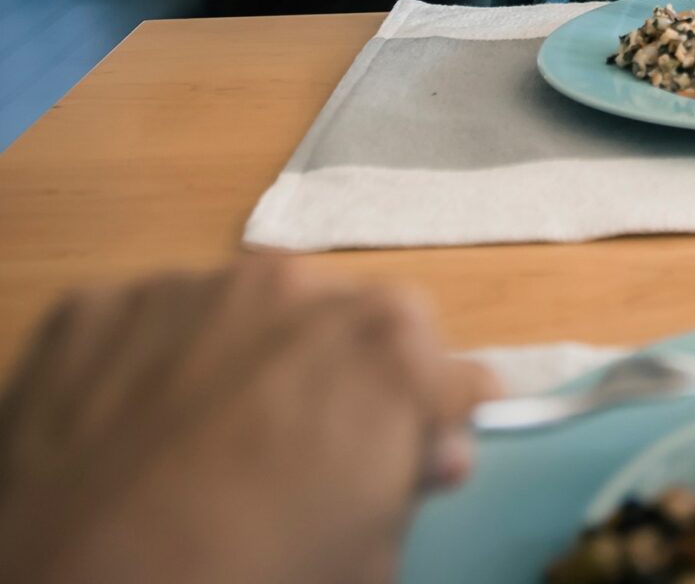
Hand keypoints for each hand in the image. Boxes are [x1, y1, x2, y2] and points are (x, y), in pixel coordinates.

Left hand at [0, 258, 499, 583]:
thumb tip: (431, 449)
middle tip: (303, 458)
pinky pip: (151, 328)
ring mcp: (191, 288)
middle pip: (348, 324)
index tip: (422, 450)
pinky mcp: (97, 309)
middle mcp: (299, 286)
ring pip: (246, 313)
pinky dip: (151, 371)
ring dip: (247, 362)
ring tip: (208, 448)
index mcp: (389, 343)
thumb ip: (411, 482)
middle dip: (339, 379)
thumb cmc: (243, 581)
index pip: (450, 370)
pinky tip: (134, 442)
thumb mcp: (368, 560)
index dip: (436, 418)